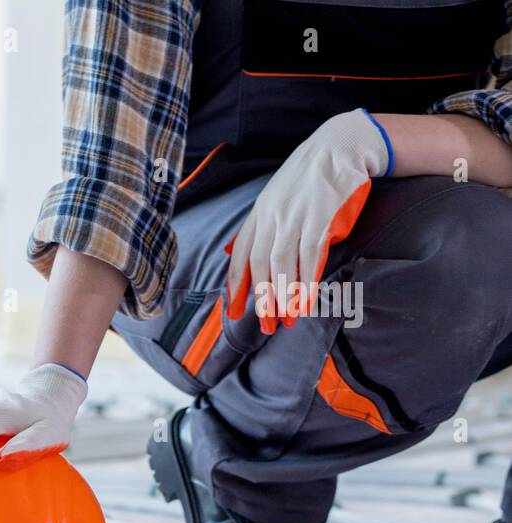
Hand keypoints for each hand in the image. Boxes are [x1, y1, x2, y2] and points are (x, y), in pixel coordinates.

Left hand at [226, 109, 391, 333]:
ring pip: (282, 265)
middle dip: (262, 299)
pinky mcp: (321, 218)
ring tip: (287, 320)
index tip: (233, 311)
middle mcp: (273, 216)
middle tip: (266, 325)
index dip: (236, 285)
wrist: (341, 145)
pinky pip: (310, 257)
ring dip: (284, 296)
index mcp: (260, 213)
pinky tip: (307, 301)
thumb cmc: (309, 176)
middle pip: (260, 265)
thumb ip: (262, 225)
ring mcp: (296, 217)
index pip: (241, 255)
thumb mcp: (276, 196)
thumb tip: (242, 254)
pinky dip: (308, 282)